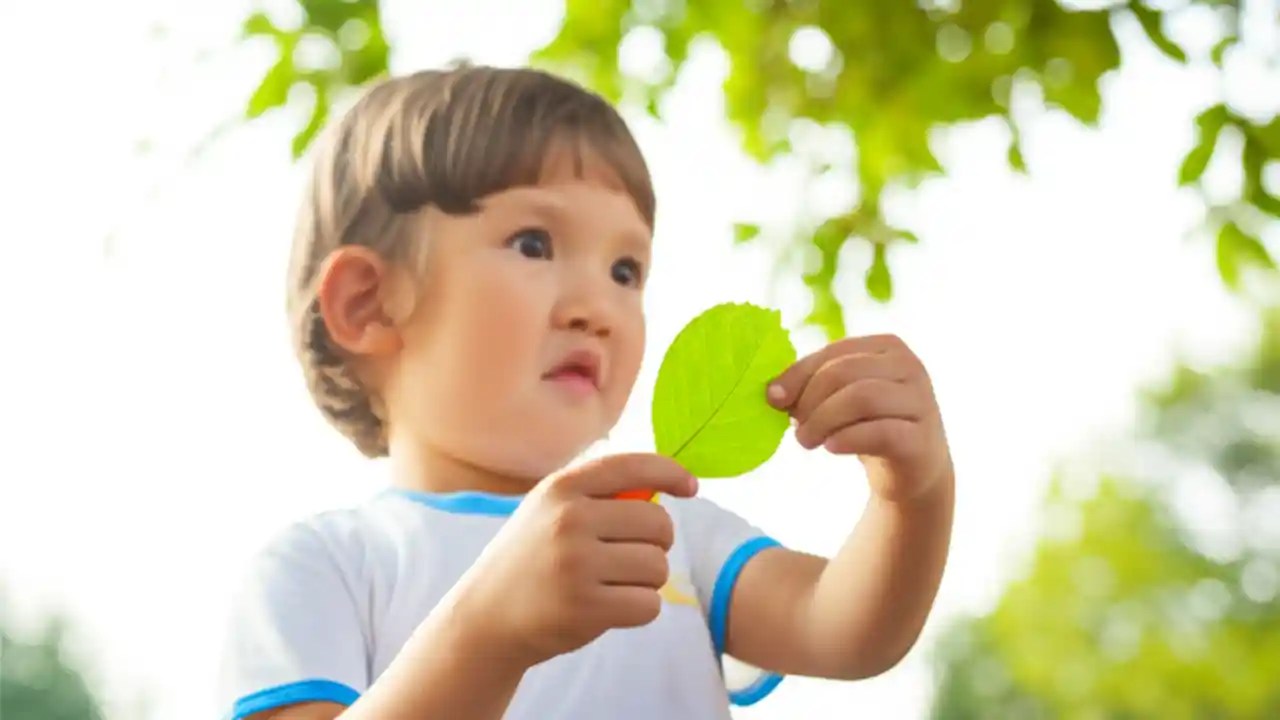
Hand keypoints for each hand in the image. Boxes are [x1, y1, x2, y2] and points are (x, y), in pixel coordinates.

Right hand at [454, 454, 697, 667]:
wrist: (486, 616)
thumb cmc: (532, 558)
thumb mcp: (549, 510)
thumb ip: (598, 494)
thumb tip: (667, 484)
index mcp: (562, 488)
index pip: (633, 466)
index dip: (671, 473)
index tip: (690, 487)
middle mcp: (569, 519)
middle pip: (658, 523)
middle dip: (656, 544)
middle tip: (630, 557)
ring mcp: (576, 564)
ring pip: (657, 566)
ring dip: (648, 580)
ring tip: (614, 585)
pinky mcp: (585, 607)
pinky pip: (648, 604)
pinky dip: (640, 609)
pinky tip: (611, 608)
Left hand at [767, 334, 950, 502]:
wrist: (912, 470)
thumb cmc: (869, 425)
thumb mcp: (840, 398)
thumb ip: (810, 386)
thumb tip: (773, 392)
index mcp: (887, 347)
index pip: (834, 352)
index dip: (798, 374)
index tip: (773, 398)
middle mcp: (910, 367)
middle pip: (844, 372)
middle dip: (810, 400)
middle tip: (797, 428)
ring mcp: (921, 402)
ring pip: (861, 397)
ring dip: (823, 420)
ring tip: (807, 441)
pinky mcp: (922, 439)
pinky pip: (880, 433)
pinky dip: (847, 439)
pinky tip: (831, 447)